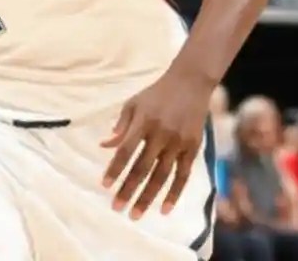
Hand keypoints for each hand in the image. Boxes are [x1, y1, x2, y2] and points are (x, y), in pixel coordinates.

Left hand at [101, 68, 212, 218]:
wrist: (190, 83)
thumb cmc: (156, 94)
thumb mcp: (133, 103)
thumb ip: (120, 126)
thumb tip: (104, 146)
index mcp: (143, 122)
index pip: (126, 150)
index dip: (115, 169)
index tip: (104, 185)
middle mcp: (161, 134)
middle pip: (142, 168)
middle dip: (128, 189)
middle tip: (117, 207)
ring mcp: (179, 143)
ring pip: (161, 176)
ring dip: (147, 197)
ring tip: (135, 214)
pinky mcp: (193, 148)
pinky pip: (183, 176)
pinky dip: (174, 194)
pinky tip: (163, 209)